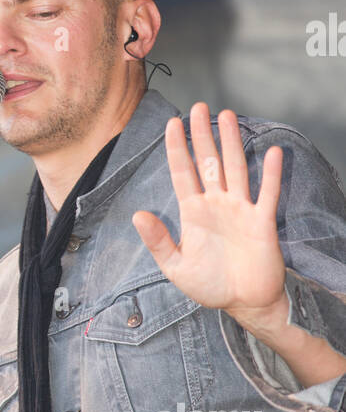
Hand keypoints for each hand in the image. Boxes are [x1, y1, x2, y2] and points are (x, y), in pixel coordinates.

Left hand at [131, 103, 286, 329]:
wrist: (244, 304)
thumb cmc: (211, 285)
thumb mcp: (176, 266)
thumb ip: (158, 241)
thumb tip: (138, 215)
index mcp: (194, 212)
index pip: (183, 172)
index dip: (177, 148)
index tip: (172, 123)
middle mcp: (216, 204)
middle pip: (209, 161)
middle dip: (203, 134)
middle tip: (199, 106)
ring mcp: (240, 210)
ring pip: (235, 168)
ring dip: (232, 142)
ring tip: (227, 115)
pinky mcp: (262, 221)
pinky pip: (267, 193)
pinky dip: (270, 174)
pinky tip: (273, 152)